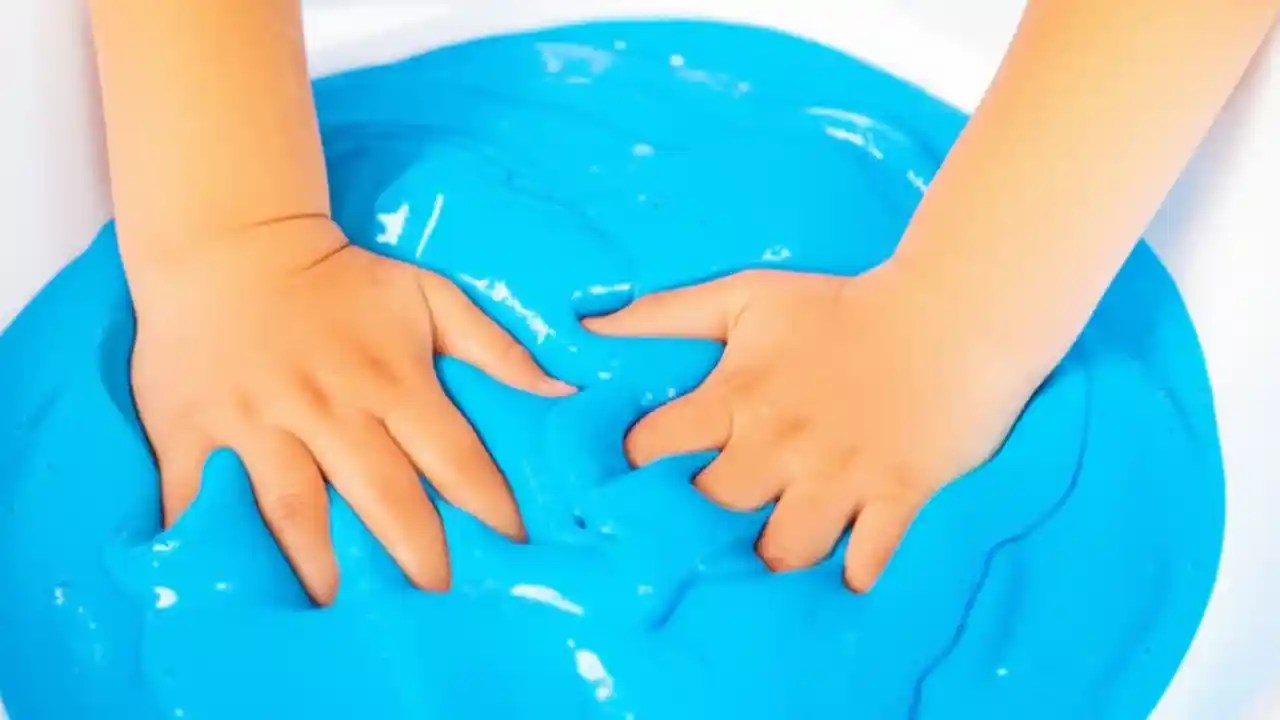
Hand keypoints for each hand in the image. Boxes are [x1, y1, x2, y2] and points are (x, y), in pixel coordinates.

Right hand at [129, 216, 572, 602]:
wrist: (233, 241)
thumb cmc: (342, 280)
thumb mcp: (430, 295)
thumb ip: (496, 348)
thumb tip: (562, 391)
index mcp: (392, 378)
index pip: (453, 455)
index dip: (488, 506)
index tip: (515, 553)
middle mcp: (329, 405)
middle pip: (381, 494)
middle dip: (415, 555)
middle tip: (440, 608)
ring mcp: (258, 420)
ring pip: (295, 507)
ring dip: (322, 565)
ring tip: (344, 615)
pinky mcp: (193, 428)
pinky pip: (197, 494)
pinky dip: (204, 537)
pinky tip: (221, 584)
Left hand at [585, 262, 1041, 590]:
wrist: (949, 314)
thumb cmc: (838, 307)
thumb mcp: (745, 296)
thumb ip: (663, 315)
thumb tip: (583, 326)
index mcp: (738, 396)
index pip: (654, 450)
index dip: (634, 472)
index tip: (629, 484)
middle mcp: (782, 442)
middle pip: (714, 512)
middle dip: (700, 525)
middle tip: (700, 532)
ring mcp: (842, 474)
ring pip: (785, 550)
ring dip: (773, 557)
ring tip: (767, 553)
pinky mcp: (899, 494)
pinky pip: (866, 561)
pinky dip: (851, 573)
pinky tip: (840, 568)